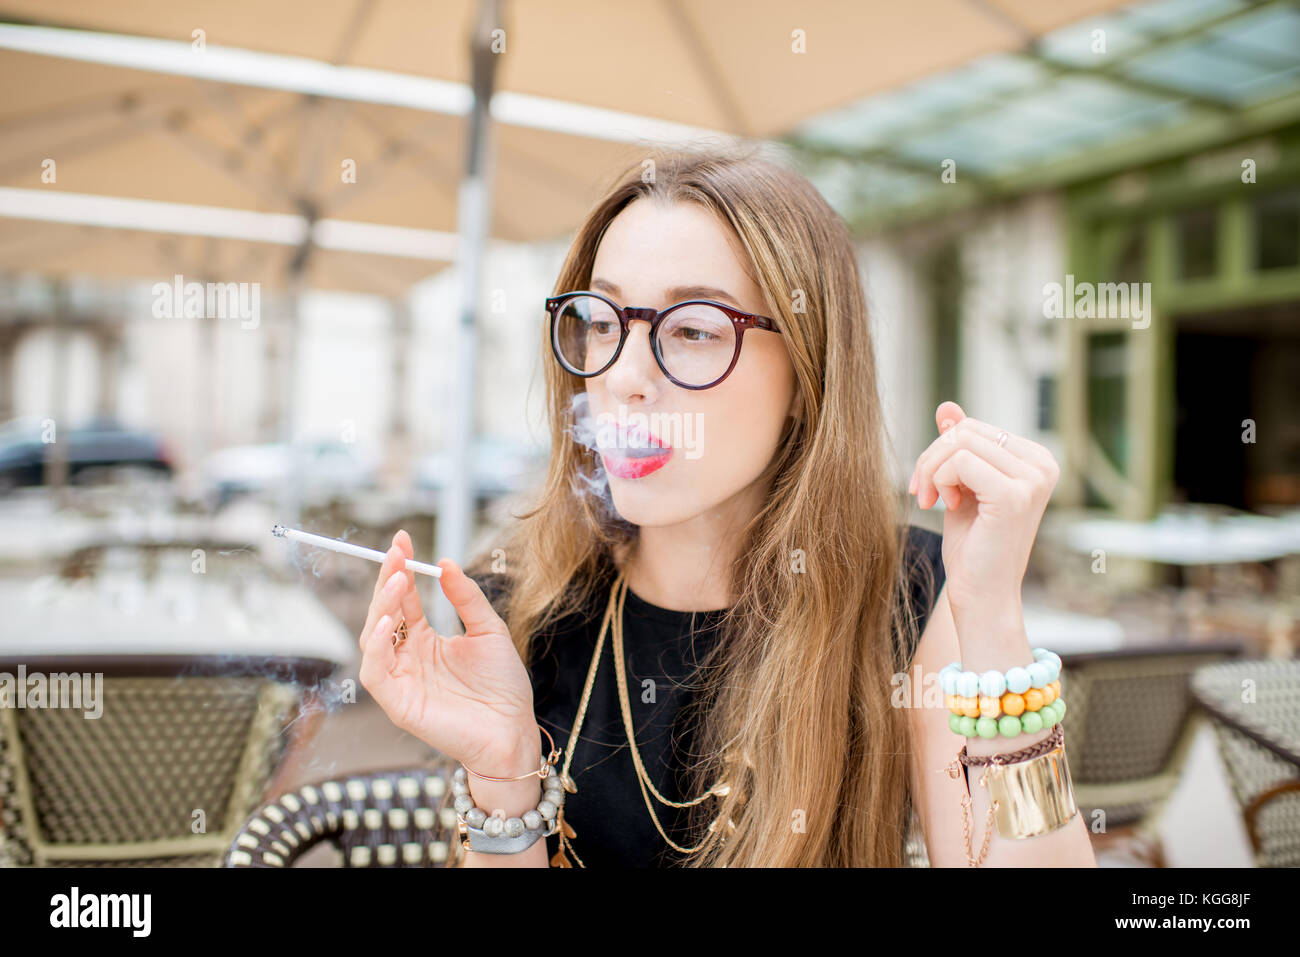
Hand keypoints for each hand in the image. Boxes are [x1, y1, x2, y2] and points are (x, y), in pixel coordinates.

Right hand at [358, 529, 537, 774]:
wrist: (514, 730)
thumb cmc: (503, 686)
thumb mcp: (490, 630)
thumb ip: (466, 598)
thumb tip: (446, 563)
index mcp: (425, 641)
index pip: (403, 599)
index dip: (400, 569)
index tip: (402, 539)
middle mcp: (407, 658)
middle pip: (384, 613)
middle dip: (387, 580)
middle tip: (397, 552)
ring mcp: (400, 680)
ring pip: (373, 638)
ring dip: (380, 607)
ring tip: (396, 581)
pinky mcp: (398, 703)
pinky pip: (374, 672)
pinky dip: (376, 646)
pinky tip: (389, 622)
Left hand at [907, 402, 1059, 621]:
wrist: (981, 595)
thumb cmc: (973, 546)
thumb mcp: (962, 486)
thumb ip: (959, 446)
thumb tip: (947, 406)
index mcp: (1037, 460)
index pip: (975, 427)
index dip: (941, 450)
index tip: (929, 485)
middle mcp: (1043, 465)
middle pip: (966, 430)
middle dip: (931, 458)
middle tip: (920, 493)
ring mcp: (1032, 480)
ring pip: (960, 443)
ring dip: (930, 470)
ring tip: (931, 501)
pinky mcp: (1014, 496)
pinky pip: (960, 461)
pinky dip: (939, 480)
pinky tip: (944, 506)